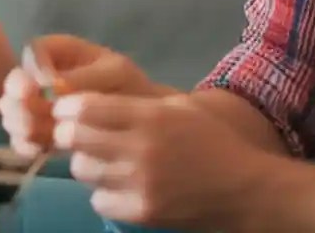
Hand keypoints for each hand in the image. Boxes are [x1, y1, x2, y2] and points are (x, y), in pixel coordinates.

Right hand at [0, 35, 161, 156]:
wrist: (145, 124)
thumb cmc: (131, 89)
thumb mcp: (115, 74)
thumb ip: (85, 77)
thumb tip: (53, 89)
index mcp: (60, 52)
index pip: (34, 50)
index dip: (32, 67)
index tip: (42, 86)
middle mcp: (42, 75)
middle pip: (15, 81)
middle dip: (17, 99)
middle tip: (29, 114)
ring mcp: (38, 104)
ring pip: (12, 109)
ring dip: (18, 122)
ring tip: (34, 134)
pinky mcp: (40, 131)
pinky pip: (21, 136)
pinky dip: (24, 143)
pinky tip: (37, 150)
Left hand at [53, 93, 264, 229]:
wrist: (248, 191)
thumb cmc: (212, 143)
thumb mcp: (178, 108)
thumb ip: (134, 104)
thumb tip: (82, 101)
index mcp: (150, 117)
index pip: (84, 108)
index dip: (66, 108)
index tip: (66, 111)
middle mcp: (141, 148)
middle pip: (73, 137)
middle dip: (68, 135)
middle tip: (76, 137)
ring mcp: (140, 183)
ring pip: (81, 169)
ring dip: (86, 163)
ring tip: (103, 162)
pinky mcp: (143, 212)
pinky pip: (98, 199)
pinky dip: (103, 193)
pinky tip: (119, 187)